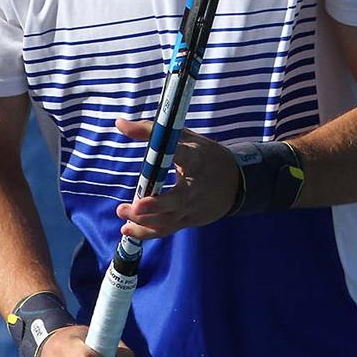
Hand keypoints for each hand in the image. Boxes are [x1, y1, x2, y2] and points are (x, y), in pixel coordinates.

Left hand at [114, 118, 240, 239]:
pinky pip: (167, 229)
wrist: (237, 181)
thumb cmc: (205, 155)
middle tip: (135, 206)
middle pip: (177, 199)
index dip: (170, 152)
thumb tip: (119, 123)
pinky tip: (128, 229)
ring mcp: (192, 206)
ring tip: (122, 212)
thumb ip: (152, 131)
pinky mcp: (189, 219)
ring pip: (169, 220)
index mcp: (196, 158)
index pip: (183, 154)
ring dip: (144, 221)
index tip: (156, 149)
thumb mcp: (184, 137)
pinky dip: (147, 232)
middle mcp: (195, 186)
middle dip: (156, 205)